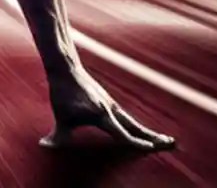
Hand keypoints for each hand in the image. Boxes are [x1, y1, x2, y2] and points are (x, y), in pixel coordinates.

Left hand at [42, 68, 175, 150]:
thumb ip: (58, 136)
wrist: (66, 68)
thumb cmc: (63, 93)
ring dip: (147, 131)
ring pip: (133, 121)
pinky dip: (136, 124)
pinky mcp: (108, 101)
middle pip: (136, 127)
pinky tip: (139, 129)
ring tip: (163, 139)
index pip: (124, 134)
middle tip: (171, 144)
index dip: (137, 143)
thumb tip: (44, 146)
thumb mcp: (61, 117)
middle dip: (153, 137)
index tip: (151, 149)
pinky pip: (126, 116)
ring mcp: (111, 105)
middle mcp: (111, 110)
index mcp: (103, 116)